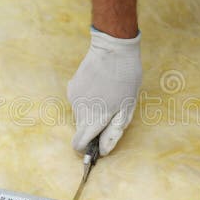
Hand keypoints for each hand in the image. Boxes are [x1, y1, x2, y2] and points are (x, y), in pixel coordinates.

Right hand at [67, 28, 141, 155]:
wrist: (113, 49)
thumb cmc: (126, 78)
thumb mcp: (127, 107)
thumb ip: (114, 131)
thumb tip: (103, 150)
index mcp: (94, 118)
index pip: (78, 144)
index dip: (86, 148)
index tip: (96, 144)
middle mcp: (79, 110)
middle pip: (80, 129)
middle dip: (93, 128)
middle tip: (111, 112)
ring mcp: (73, 97)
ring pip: (80, 115)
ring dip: (91, 112)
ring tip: (107, 95)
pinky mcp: (71, 86)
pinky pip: (79, 101)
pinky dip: (87, 100)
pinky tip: (99, 86)